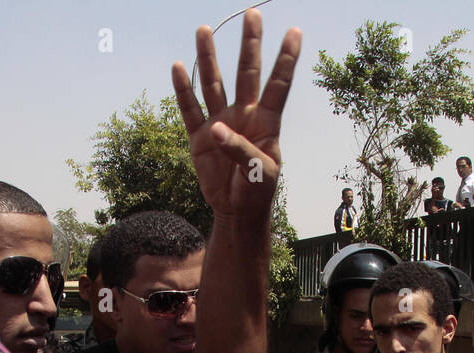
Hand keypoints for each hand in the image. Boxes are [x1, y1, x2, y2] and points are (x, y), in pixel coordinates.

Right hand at [171, 11, 299, 219]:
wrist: (237, 212)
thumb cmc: (257, 192)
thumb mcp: (258, 174)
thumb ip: (240, 150)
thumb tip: (216, 129)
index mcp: (266, 122)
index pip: (278, 85)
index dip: (286, 59)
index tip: (295, 32)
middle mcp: (243, 115)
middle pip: (246, 73)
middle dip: (249, 44)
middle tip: (252, 15)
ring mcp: (220, 123)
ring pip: (214, 83)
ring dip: (208, 58)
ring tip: (203, 30)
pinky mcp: (199, 137)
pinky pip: (189, 109)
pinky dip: (183, 89)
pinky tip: (178, 67)